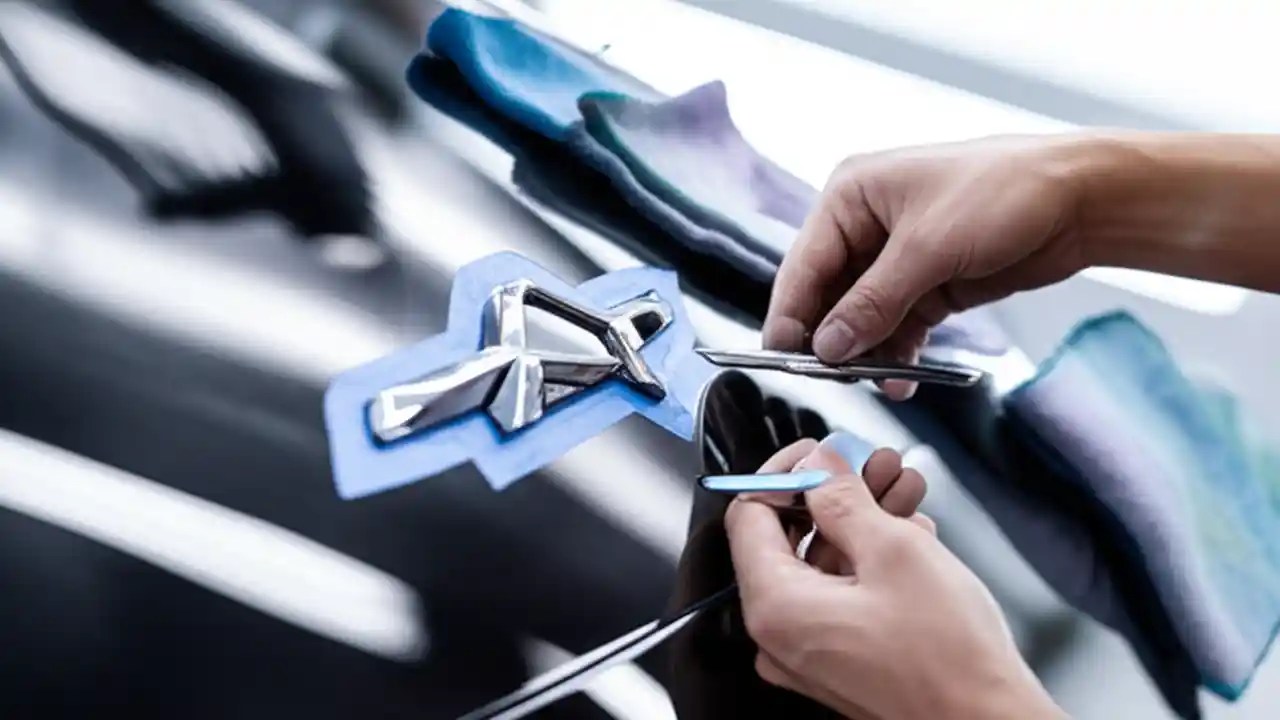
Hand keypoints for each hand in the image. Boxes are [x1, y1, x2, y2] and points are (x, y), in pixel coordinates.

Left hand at [668, 434, 930, 719]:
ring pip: (822, 562)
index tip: (819, 449)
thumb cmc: (950, 660)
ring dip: (862, 519)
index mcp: (775, 607)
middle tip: (873, 463)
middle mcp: (781, 634)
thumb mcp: (894, 552)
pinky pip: (841, 593)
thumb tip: (818, 465)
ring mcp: (809, 650)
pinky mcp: (840, 658)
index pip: (749, 515)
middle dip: (836, 492)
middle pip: (788, 537)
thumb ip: (843, 499)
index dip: (786, 472)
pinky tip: (909, 528)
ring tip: (903, 487)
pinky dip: (870, 557)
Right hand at [765, 135, 1087, 398]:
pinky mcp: (927, 284)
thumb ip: (873, 302)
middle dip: (830, 338)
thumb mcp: (929, 248)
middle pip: (827, 294)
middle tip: (830, 379)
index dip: (791, 314)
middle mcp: (865, 225)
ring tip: (874, 382)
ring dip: (864, 352)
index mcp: (851, 196)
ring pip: (860, 317)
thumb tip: (826, 347)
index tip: (782, 360)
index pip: (804, 263)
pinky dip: (895, 354)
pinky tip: (900, 380)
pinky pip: (895, 327)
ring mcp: (896, 258)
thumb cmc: (1004, 193)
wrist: (1082, 199)